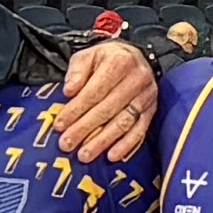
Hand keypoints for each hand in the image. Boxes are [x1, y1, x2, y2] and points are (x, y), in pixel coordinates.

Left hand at [47, 34, 156, 164]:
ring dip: (102, 141)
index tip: (59, 125)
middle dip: (84, 128)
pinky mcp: (152, 110)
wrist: (135, 56)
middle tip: (67, 144)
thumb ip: (77, 71)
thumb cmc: (106, 59)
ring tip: (84, 154)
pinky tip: (112, 156)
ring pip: (123, 122)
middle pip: (108, 108)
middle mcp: (137, 78)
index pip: (95, 90)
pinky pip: (140, 130)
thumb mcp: (87, 56)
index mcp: (120, 61)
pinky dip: (126, 145)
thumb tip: (68, 91)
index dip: (76, 109)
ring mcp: (147, 96)